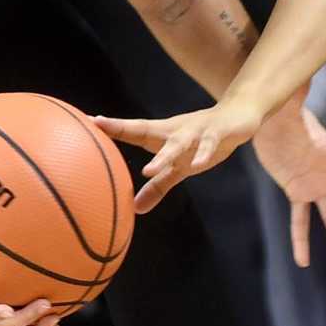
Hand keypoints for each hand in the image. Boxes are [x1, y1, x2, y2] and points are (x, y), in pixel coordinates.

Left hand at [95, 98, 266, 211]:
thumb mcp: (180, 167)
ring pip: (178, 142)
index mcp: (163, 135)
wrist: (237, 116)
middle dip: (123, 128)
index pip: (133, 130)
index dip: (112, 127)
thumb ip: (158, 185)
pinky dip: (203, 154)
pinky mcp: (218, 134)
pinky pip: (209, 145)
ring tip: (148, 170)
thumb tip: (136, 209)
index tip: (88, 122)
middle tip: (99, 125)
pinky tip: (197, 165)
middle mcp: (175, 130)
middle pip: (146, 130)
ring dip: (163, 155)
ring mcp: (196, 131)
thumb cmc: (201, 141)